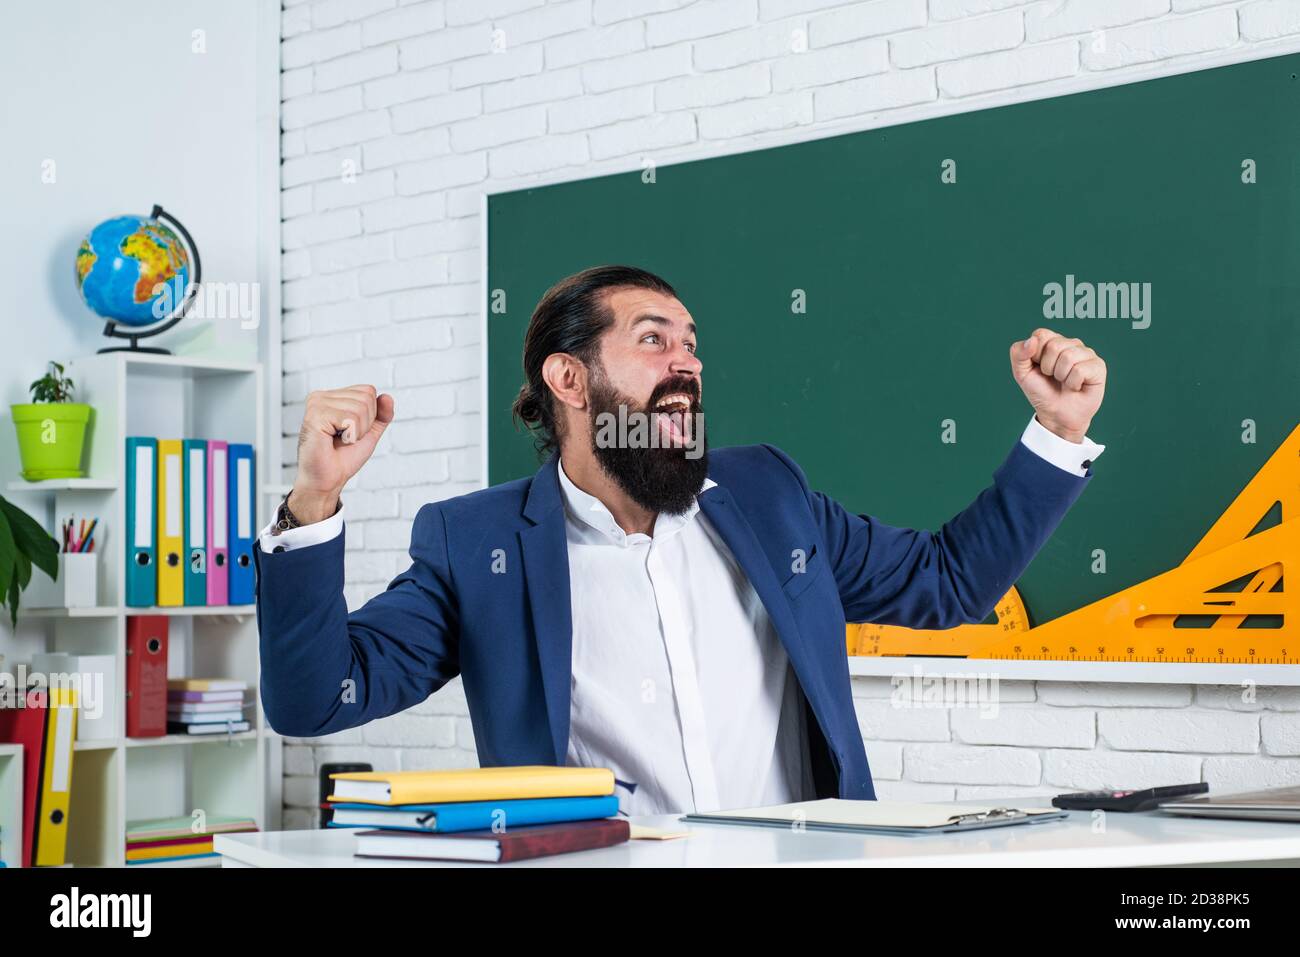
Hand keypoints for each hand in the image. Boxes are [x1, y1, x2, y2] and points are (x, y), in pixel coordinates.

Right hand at [292, 385, 394, 521]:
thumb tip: (387, 397)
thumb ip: (381, 414)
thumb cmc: (343, 457)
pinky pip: (350, 419)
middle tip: (345, 438)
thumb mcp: (369, 432)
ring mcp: (316, 404)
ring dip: (356, 431)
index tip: (351, 431)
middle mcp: (321, 396)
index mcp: (332, 397)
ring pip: (360, 408)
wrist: (329, 478)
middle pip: (366, 398)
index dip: (369, 416)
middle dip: (364, 424)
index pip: (368, 391)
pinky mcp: (314, 415)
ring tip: (339, 440)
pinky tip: (333, 440)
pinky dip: (349, 435)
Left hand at [1009, 328, 1104, 442]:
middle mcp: (1071, 343)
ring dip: (1061, 376)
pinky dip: (1073, 383)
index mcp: (1052, 341)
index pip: (1041, 335)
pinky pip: (1080, 369)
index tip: (1038, 368)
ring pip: (1068, 356)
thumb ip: (1018, 353)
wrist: (1056, 415)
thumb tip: (1031, 340)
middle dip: (1047, 368)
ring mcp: (1086, 353)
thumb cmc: (1041, 392)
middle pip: (1054, 346)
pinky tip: (1076, 386)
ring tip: (1064, 382)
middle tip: (1053, 377)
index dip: (1035, 355)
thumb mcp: (1021, 373)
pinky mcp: (1098, 366)